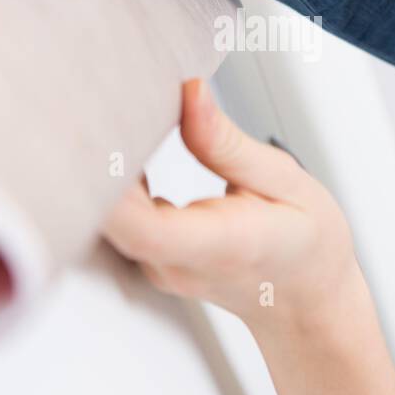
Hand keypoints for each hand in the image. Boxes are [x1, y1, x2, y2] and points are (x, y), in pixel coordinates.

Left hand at [100, 78, 360, 333]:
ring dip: (94, 168)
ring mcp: (156, 265)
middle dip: (90, 161)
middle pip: (108, 221)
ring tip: (101, 111)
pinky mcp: (146, 256)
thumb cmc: (305, 245)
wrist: (305, 300)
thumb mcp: (287, 182)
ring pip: (101, 219)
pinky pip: (111, 220)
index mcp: (221, 246)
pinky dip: (106, 180)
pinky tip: (116, 142)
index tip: (100, 132)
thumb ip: (228, 143)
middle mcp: (177, 264)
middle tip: (93, 100)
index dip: (110, 186)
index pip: (144, 230)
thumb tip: (189, 94)